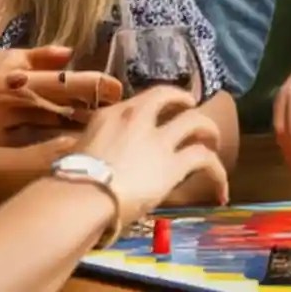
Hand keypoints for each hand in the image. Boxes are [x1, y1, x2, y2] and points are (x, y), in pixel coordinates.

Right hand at [0, 46, 122, 145]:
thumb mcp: (0, 62)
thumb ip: (38, 56)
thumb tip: (71, 52)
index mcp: (13, 78)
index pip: (64, 80)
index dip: (95, 85)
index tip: (117, 90)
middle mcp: (12, 105)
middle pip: (66, 109)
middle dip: (97, 113)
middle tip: (121, 113)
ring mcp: (7, 134)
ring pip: (59, 134)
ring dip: (86, 133)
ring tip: (109, 132)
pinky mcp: (5, 157)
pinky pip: (42, 154)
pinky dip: (65, 152)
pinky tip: (84, 153)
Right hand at [77, 85, 227, 227]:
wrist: (82, 195)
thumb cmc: (69, 179)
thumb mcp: (76, 151)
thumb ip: (89, 146)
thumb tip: (86, 154)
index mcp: (110, 115)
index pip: (140, 100)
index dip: (155, 104)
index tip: (159, 110)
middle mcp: (138, 118)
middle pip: (169, 97)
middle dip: (183, 102)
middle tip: (191, 109)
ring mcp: (159, 140)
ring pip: (196, 122)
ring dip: (209, 130)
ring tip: (214, 141)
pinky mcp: (175, 164)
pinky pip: (206, 160)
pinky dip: (217, 173)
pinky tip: (221, 189)